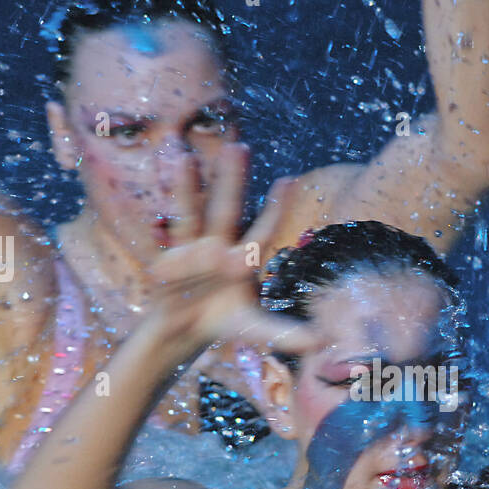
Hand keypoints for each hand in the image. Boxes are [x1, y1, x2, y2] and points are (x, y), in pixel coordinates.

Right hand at [142, 143, 320, 370]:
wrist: (185, 327)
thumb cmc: (224, 320)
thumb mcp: (255, 329)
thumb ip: (286, 333)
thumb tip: (322, 341)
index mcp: (243, 260)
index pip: (262, 230)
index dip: (274, 208)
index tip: (288, 180)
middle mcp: (221, 246)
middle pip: (228, 209)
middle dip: (232, 182)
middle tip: (239, 147)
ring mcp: (195, 246)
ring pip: (194, 211)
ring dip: (189, 185)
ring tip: (185, 155)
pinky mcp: (172, 254)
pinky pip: (170, 226)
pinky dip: (168, 204)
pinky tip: (165, 173)